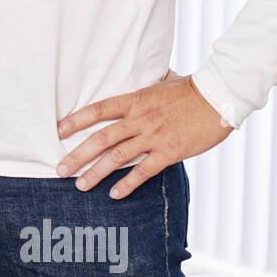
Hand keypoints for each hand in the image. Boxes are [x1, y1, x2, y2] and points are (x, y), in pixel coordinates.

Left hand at [54, 71, 232, 198]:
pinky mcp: (170, 151)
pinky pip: (143, 170)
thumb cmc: (190, 90)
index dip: (75, 121)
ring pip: (117, 157)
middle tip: (60, 169)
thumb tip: (138, 82)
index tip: (56, 131)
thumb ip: (144, 89)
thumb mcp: (161, 84)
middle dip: (77, 155)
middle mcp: (139, 119)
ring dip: (96, 173)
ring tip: (80, 186)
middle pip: (100, 138)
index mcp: (135, 100)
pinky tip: (114, 194)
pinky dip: (127, 183)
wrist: (219, 96)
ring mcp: (154, 136)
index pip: (97, 110)